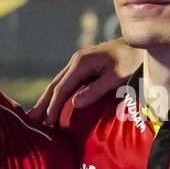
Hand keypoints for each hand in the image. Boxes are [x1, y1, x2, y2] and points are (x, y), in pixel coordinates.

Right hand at [28, 39, 142, 125]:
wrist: (138, 45)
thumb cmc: (131, 61)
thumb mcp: (116, 77)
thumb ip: (96, 90)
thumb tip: (74, 104)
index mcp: (81, 62)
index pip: (62, 88)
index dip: (53, 106)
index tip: (48, 123)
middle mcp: (76, 61)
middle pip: (54, 85)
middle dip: (43, 103)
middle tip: (30, 120)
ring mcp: (78, 63)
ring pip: (58, 83)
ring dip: (47, 100)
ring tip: (37, 116)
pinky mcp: (83, 67)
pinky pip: (66, 83)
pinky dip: (57, 95)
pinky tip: (53, 105)